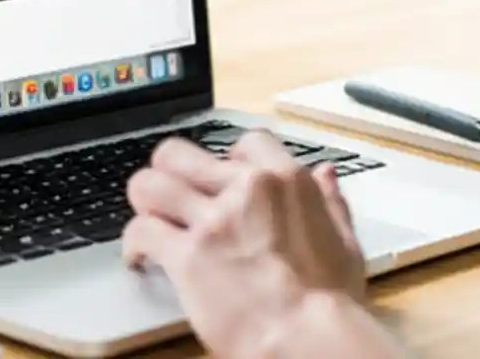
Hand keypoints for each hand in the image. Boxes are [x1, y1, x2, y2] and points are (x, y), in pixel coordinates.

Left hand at [122, 129, 369, 358]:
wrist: (307, 337)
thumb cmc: (331, 300)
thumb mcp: (345, 243)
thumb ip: (331, 204)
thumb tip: (324, 176)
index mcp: (286, 181)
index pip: (244, 142)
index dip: (227, 159)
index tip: (221, 179)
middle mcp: (245, 191)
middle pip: (180, 154)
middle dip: (168, 171)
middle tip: (169, 192)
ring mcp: (213, 221)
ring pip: (150, 184)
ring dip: (144, 200)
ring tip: (148, 217)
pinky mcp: (186, 255)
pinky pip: (142, 230)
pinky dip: (134, 244)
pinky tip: (140, 257)